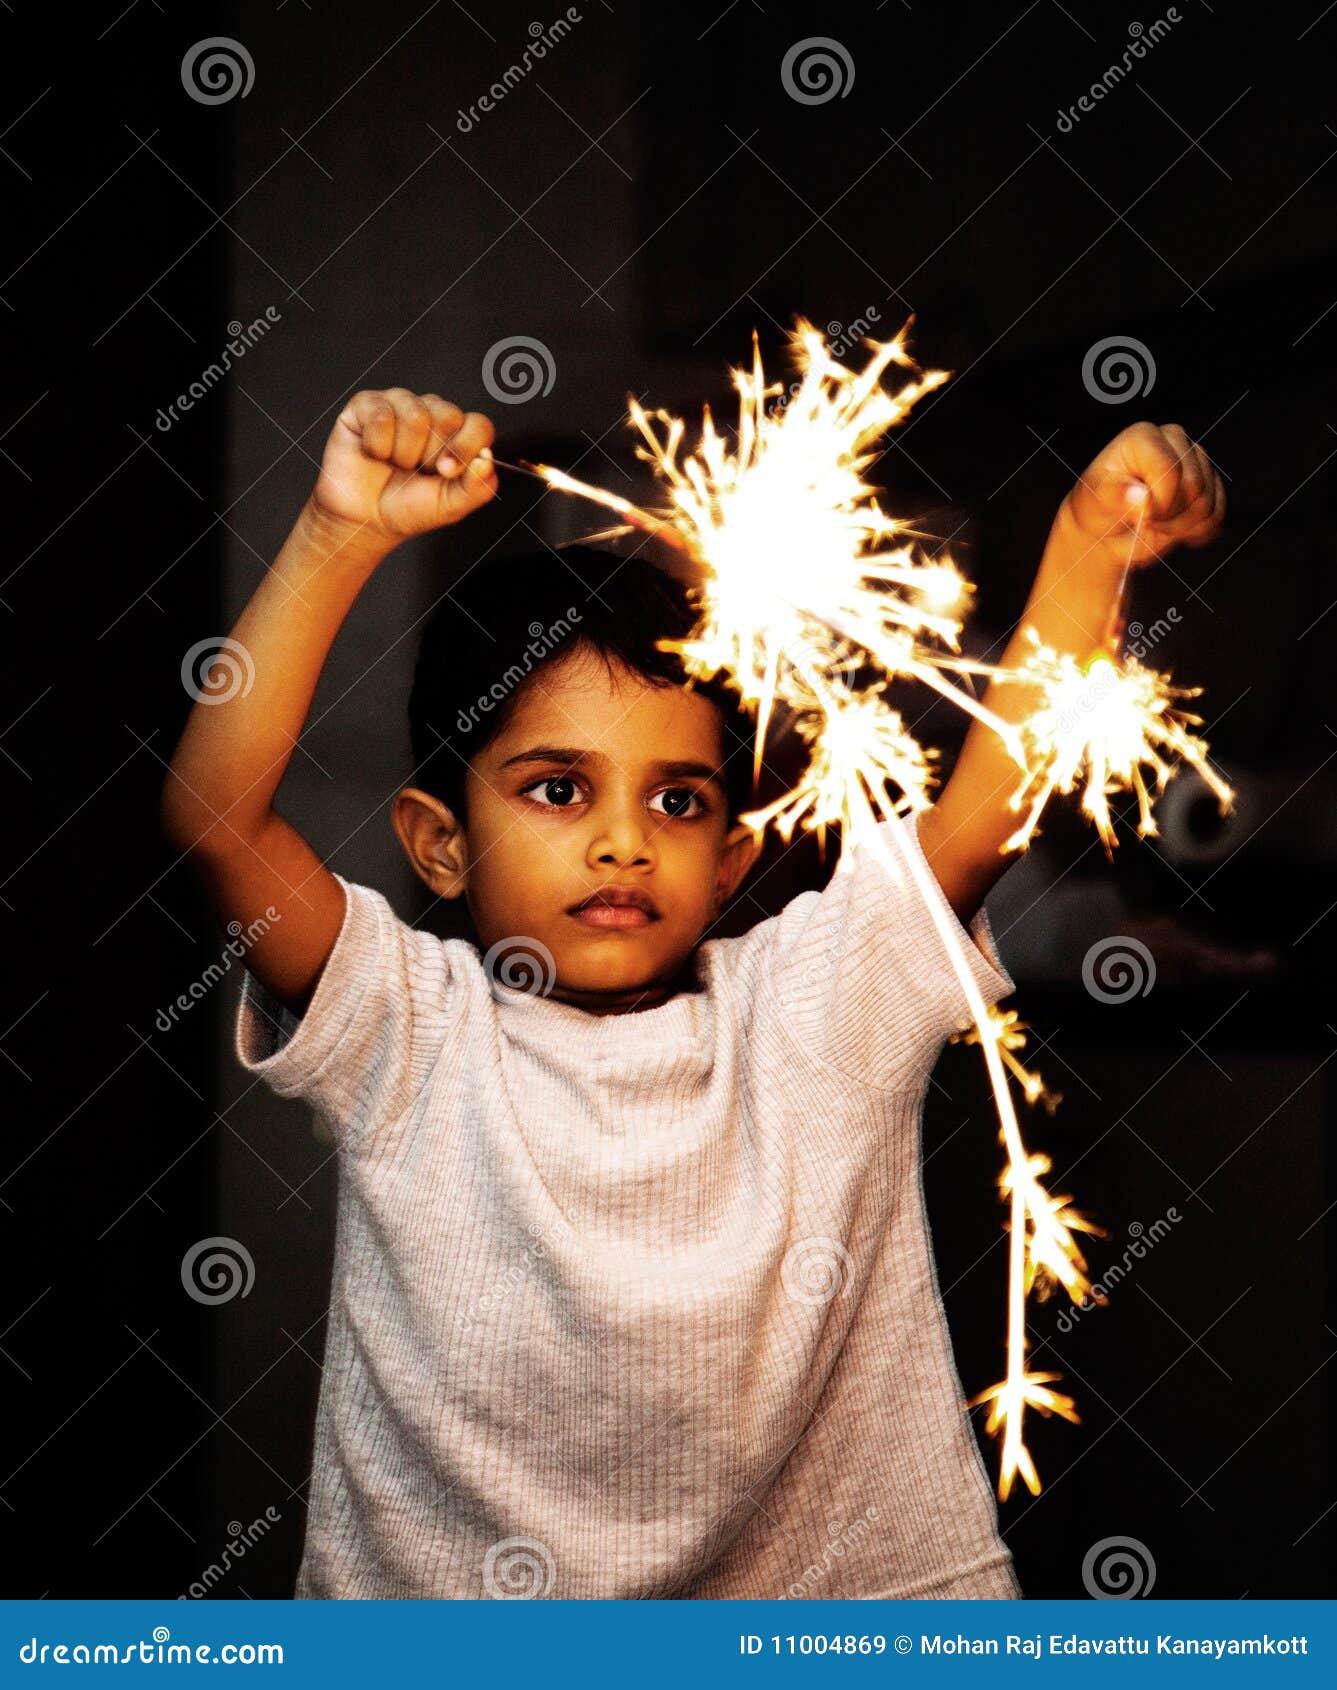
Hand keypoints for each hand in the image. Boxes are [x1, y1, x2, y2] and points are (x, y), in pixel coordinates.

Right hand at [311, 389, 497, 542]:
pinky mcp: (368, 404)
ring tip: (395, 463)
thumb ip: (478, 488)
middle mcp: (431, 414)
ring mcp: (400, 404)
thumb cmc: (406, 508)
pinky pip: (382, 417)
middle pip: (448, 417)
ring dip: (403, 453)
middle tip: (416, 471)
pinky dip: (377, 446)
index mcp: (457, 435)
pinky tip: (374, 453)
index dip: (465, 448)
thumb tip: (487, 460)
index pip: (478, 425)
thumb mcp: (451, 507)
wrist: (365, 519)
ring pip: (416, 416)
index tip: (447, 473)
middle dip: (430, 455)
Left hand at [1064, 420, 1225, 569]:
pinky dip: (1197, 531)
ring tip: (1157, 525)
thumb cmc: (1100, 507)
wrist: (1111, 526)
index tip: (1137, 515)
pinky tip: (1175, 530)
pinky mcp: (1210, 480)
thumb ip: (1115, 495)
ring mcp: (1196, 459)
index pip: (1170, 472)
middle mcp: (1175, 440)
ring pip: (1208, 502)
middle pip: (1194, 486)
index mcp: (1144, 436)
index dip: (1158, 504)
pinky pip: (1217, 513)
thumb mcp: (1096, 501)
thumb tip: (1140, 497)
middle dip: (1169, 517)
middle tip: (1145, 523)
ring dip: (1181, 527)